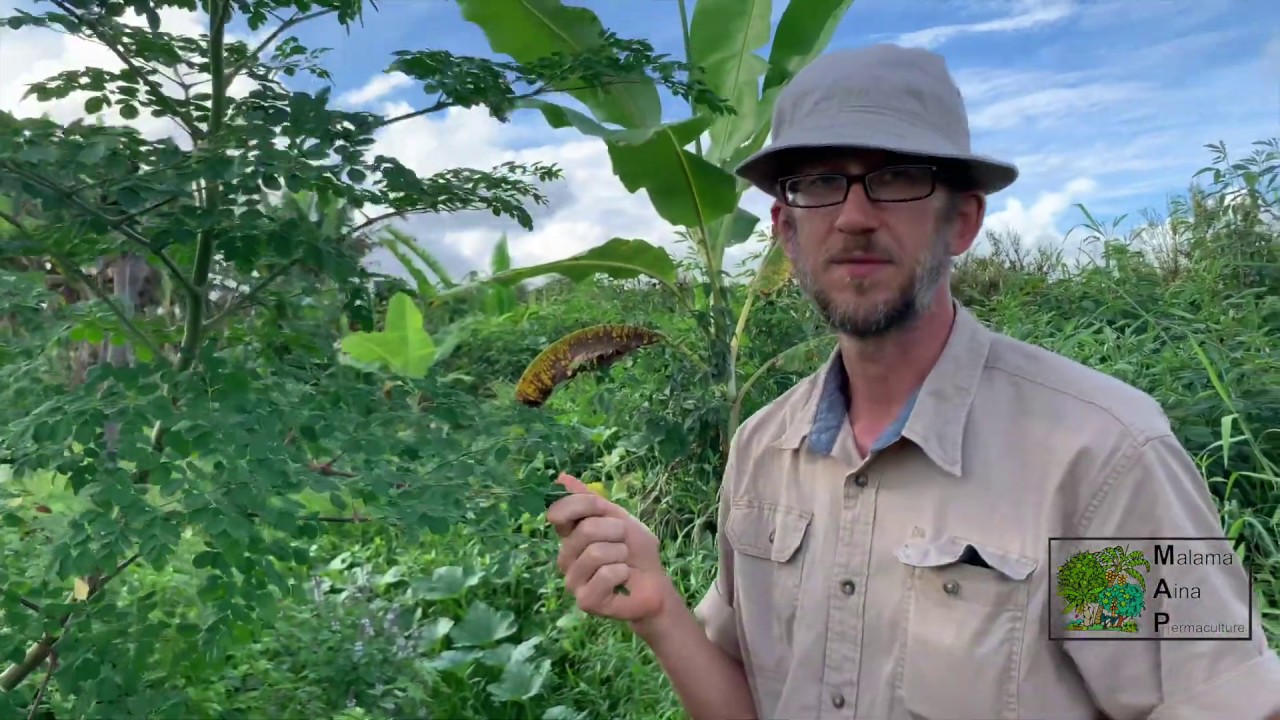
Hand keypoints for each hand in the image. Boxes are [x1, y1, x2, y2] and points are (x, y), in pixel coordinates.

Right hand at [546, 472, 672, 623]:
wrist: (655, 583)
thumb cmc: (635, 550)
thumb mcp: (616, 517)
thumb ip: (589, 500)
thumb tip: (561, 477)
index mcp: (569, 537)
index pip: (559, 512)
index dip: (585, 505)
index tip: (604, 510)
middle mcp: (565, 558)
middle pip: (585, 530)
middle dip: (615, 531)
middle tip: (623, 542)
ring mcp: (573, 581)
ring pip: (596, 553)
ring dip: (621, 553)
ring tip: (624, 562)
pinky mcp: (586, 601)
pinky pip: (606, 575)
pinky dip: (623, 572)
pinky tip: (624, 579)